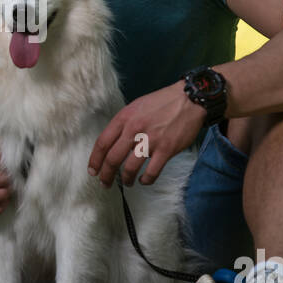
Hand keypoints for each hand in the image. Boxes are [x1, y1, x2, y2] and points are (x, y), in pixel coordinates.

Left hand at [88, 81, 206, 186]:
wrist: (189, 99)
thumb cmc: (162, 103)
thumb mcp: (136, 107)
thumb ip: (124, 124)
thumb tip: (113, 143)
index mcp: (124, 117)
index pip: (102, 143)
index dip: (95, 160)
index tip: (93, 171)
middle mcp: (134, 129)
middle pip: (112, 159)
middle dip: (106, 175)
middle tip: (105, 183)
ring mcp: (151, 140)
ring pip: (130, 168)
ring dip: (126, 180)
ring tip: (127, 183)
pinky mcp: (166, 149)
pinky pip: (152, 172)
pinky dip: (146, 180)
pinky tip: (144, 180)